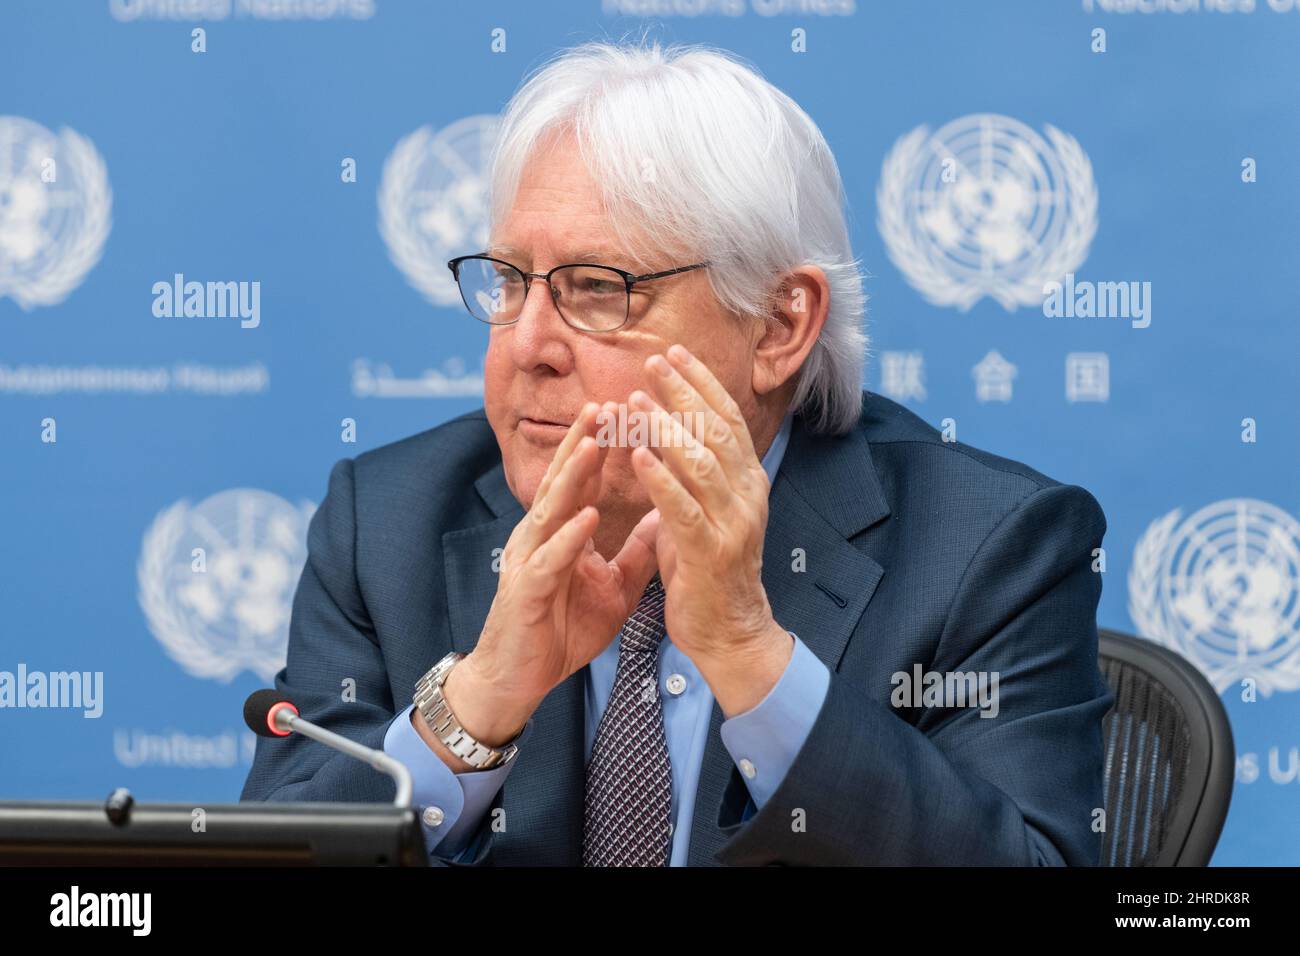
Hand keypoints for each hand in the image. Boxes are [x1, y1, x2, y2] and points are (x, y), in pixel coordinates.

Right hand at [452, 401, 659, 744]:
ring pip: (552, 508)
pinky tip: (587, 516)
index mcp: (563, 532)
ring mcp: (530, 561)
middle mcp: (542, 537)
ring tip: (594, 442)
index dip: (604, 445)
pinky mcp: (527, 591)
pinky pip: (550, 559)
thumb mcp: (615, 586)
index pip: (584, 480)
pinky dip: (569, 537)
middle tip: (607, 402)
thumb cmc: (562, 629)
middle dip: (584, 441)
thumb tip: (666, 517)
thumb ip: (638, 551)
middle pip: (563, 480)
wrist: (519, 678)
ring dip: (572, 476)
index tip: (629, 410)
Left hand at [627, 345, 791, 711]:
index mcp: (747, 482)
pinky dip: (661, 478)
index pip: (727, 419)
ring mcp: (733, 523)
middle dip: (684, 392)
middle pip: (717, 430)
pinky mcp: (711, 553)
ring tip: (637, 401)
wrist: (731, 634)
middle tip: (653, 361)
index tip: (674, 353)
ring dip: (669, 427)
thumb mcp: (705, 513)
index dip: (701, 384)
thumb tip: (666, 435)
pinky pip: (684, 508)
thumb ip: (692, 477)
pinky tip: (638, 454)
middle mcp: (747, 495)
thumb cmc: (709, 573)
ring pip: (702, 462)